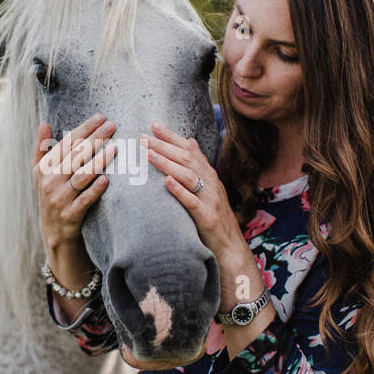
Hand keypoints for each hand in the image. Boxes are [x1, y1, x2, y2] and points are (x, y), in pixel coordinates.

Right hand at [32, 113, 117, 255]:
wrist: (53, 230)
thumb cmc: (50, 194)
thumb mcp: (39, 172)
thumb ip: (42, 148)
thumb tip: (44, 123)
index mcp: (45, 167)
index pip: (67, 143)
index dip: (84, 129)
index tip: (100, 117)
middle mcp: (50, 181)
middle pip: (76, 156)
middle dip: (95, 139)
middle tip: (112, 126)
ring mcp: (60, 198)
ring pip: (81, 176)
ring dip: (98, 161)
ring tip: (114, 149)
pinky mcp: (70, 214)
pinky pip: (85, 199)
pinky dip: (95, 189)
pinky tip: (107, 179)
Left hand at [141, 122, 243, 260]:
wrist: (230, 247)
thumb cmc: (214, 217)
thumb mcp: (209, 188)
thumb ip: (199, 166)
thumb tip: (190, 141)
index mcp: (209, 175)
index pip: (190, 149)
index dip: (172, 137)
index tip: (153, 126)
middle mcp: (211, 183)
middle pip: (187, 159)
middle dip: (164, 146)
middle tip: (143, 137)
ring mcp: (210, 200)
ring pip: (189, 176)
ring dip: (168, 163)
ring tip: (149, 154)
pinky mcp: (207, 217)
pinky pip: (192, 202)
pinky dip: (179, 190)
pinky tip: (167, 182)